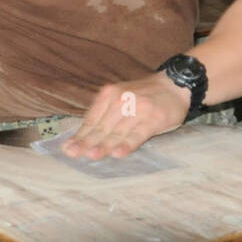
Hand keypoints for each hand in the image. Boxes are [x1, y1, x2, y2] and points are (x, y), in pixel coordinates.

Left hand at [63, 72, 189, 160]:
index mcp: (109, 94)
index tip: (67, 148)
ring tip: (91, 156)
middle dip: (86, 142)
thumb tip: (82, 137)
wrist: (175, 85)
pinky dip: (128, 144)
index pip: (92, 119)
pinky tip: (119, 153)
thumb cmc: (144, 96)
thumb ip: (105, 114)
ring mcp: (138, 109)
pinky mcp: (153, 119)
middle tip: (73, 154)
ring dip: (104, 145)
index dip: (80, 135)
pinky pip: (138, 134)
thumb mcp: (121, 97)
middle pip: (102, 126)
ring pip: (118, 132)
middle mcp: (121, 100)